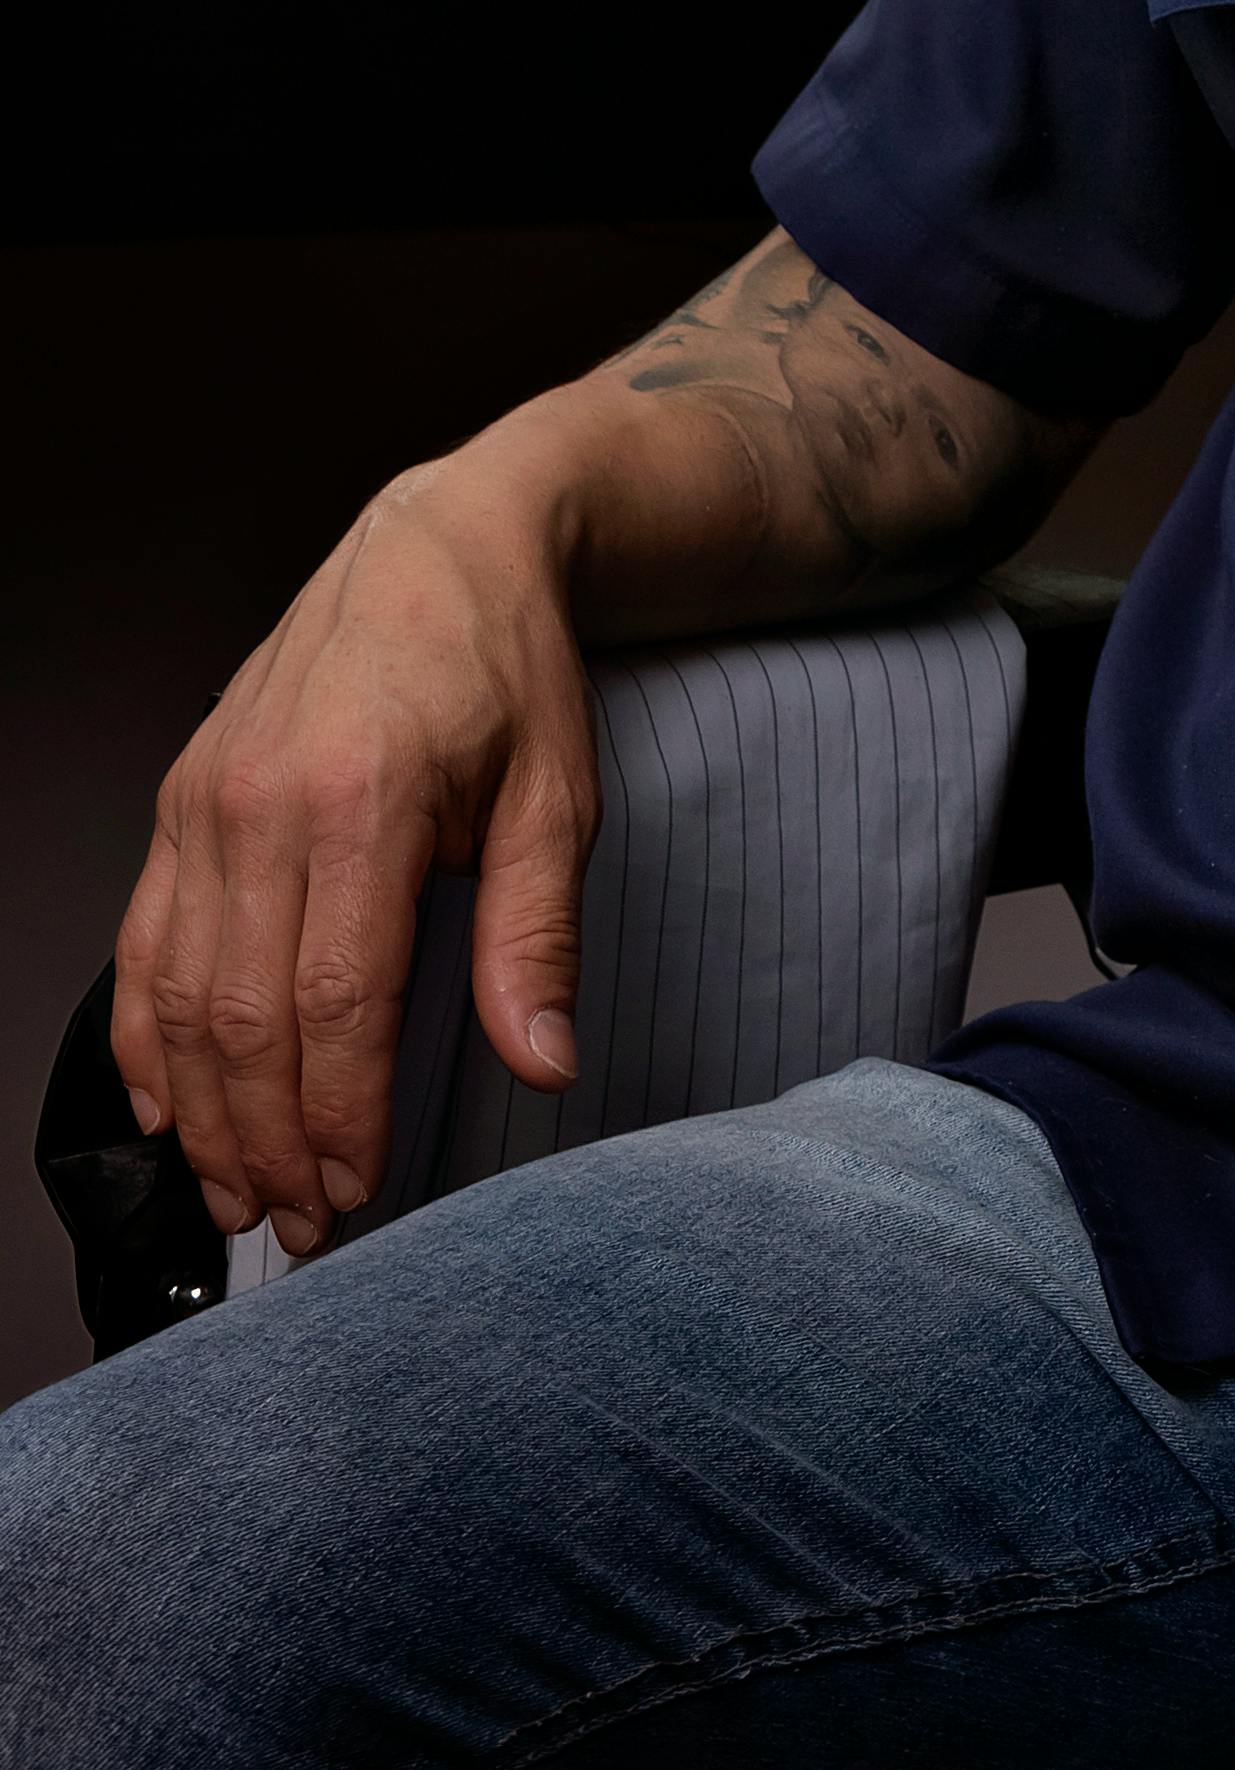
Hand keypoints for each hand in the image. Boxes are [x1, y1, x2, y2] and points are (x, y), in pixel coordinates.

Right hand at [109, 460, 599, 1257]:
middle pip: (242, 1022)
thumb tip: (544, 1063)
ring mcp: (205, 803)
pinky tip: (172, 1109)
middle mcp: (260, 805)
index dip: (340, 1118)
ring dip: (203, 1116)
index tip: (361, 1192)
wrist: (444, 543)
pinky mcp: (180, 802)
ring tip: (243, 1195)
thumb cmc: (508, 664)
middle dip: (269, 1143)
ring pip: (177, 999)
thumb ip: (535, 935)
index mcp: (360, 802)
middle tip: (304, 1226)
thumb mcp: (557, 792)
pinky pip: (141, 946)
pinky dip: (146, 1041)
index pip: (332, 1006)